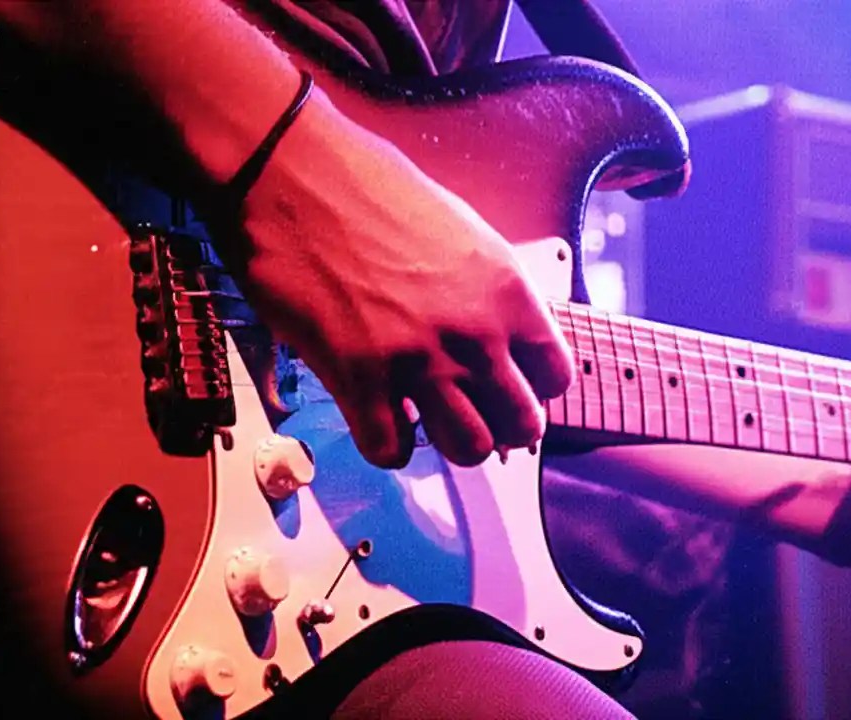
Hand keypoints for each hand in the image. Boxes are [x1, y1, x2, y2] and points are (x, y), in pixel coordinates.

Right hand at [216, 92, 573, 467]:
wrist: (294, 174)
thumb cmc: (371, 189)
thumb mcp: (464, 232)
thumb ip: (490, 293)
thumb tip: (503, 337)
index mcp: (508, 292)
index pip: (556, 376)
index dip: (535, 388)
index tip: (512, 386)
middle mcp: (475, 333)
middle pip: (523, 425)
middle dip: (502, 428)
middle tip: (477, 415)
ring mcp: (419, 361)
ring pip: (470, 449)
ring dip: (451, 443)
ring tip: (430, 420)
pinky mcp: (359, 379)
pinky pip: (392, 451)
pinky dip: (388, 446)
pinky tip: (380, 420)